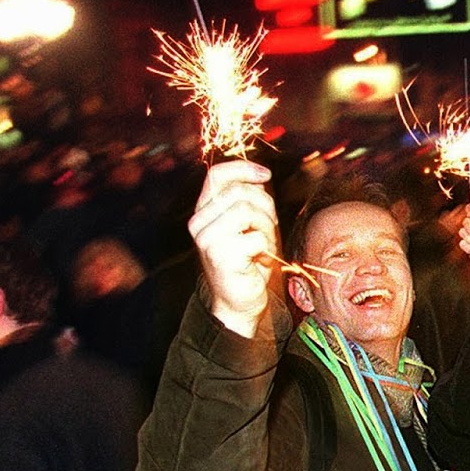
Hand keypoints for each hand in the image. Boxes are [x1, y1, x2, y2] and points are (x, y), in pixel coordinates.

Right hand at [188, 161, 278, 336]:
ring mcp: (206, 238)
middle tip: (270, 227)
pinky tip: (261, 259)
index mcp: (204, 210)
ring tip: (266, 244)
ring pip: (247, 211)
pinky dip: (267, 247)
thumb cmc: (249, 262)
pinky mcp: (219, 255)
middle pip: (239, 192)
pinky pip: (256, 238)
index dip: (243, 168)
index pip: (217, 175)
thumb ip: (250, 201)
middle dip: (265, 207)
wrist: (241, 302)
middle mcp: (199, 222)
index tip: (265, 174)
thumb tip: (260, 176)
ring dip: (267, 227)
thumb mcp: (250, 225)